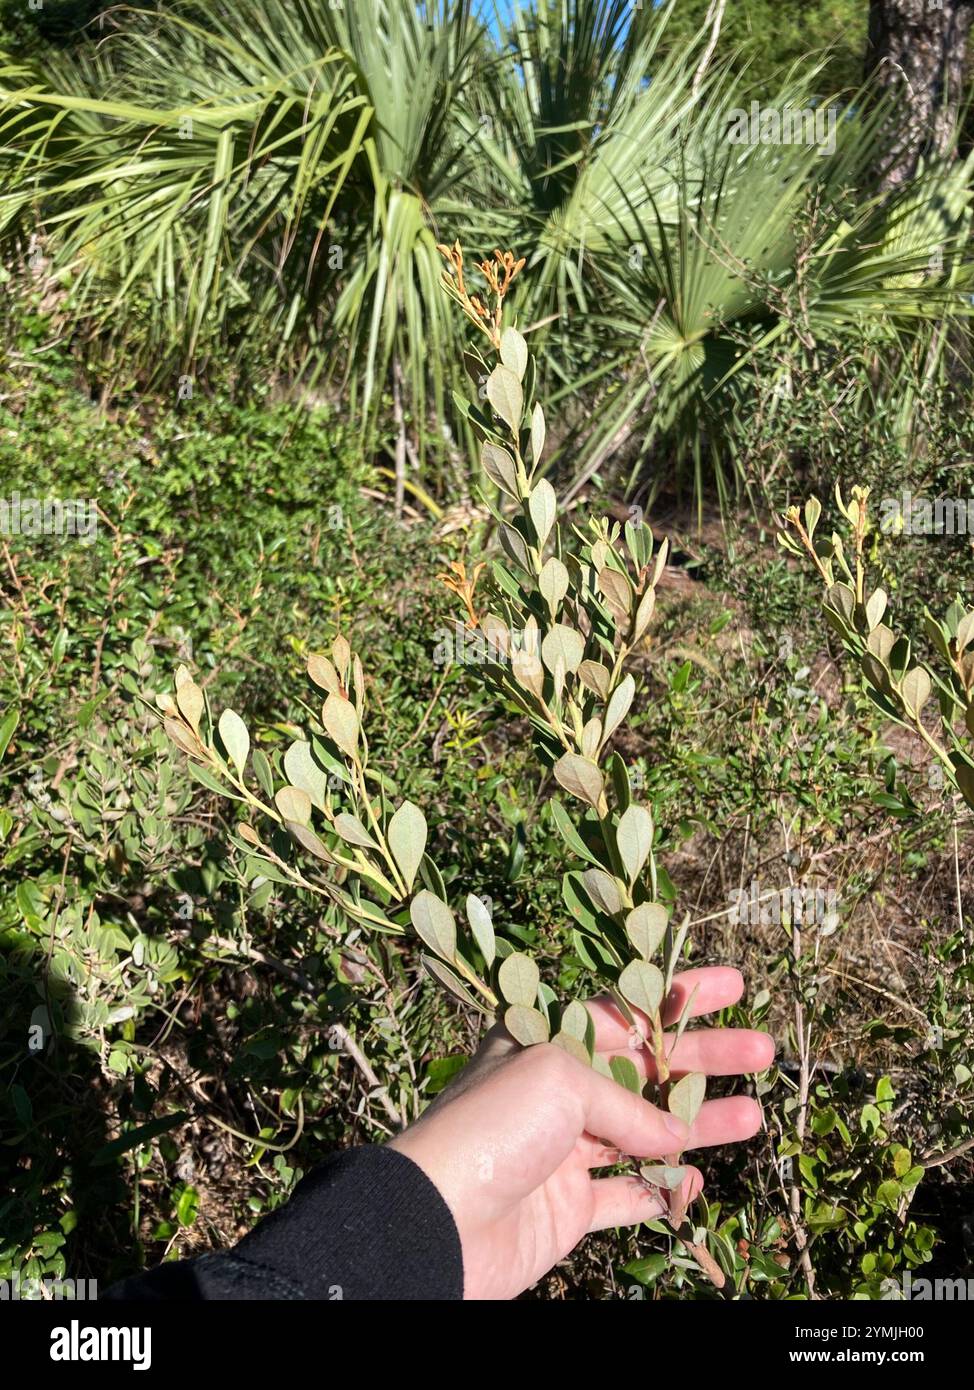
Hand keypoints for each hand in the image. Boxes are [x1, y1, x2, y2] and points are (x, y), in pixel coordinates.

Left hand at [389, 966, 773, 1299]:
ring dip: (699, 1125)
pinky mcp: (566, 1208)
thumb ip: (625, 1101)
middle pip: (644, 1069)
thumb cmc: (490, 1128)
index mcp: (543, 1043)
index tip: (732, 985)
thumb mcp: (558, 1079)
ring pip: (645, 1133)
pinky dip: (663, 1189)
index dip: (678, 997)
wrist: (438, 1222)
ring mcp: (562, 1152)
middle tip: (762, 1050)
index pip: (623, 1010)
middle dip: (703, 1059)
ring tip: (755, 1117)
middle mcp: (554, 1092)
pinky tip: (699, 1181)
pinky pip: (627, 1195)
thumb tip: (670, 1133)